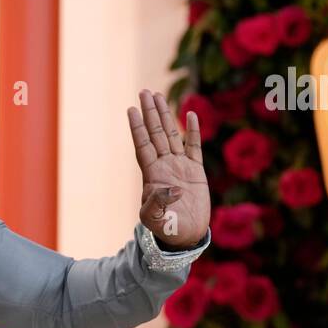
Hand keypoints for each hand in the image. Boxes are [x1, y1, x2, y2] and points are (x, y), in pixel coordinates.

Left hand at [128, 89, 209, 248]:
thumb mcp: (152, 218)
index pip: (143, 144)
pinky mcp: (196, 171)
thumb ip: (157, 202)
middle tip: (144, 92)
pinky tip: (190, 114)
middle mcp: (164, 165)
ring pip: (172, 135)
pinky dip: (193, 131)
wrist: (184, 236)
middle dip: (150, 113)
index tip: (131, 109)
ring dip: (166, 115)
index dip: (137, 127)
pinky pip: (194, 146)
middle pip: (155, 133)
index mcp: (152, 174)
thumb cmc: (164, 228)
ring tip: (159, 96)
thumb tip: (173, 188)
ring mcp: (180, 166)